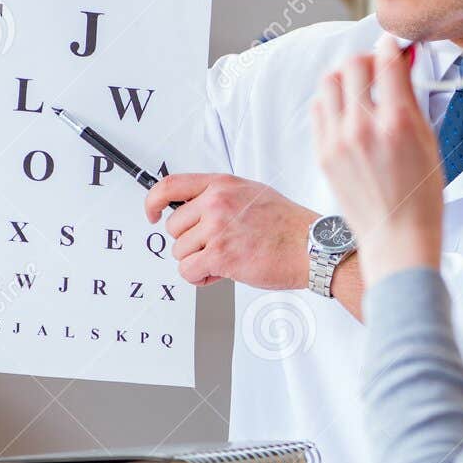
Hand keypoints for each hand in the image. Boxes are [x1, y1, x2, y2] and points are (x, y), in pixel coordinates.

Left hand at [144, 174, 316, 289]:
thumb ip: (220, 196)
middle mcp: (216, 203)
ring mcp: (218, 228)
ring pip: (179, 251)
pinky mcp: (221, 255)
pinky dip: (201, 277)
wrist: (311, 246)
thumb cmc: (287, 224)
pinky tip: (220, 272)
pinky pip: (189, 271)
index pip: (170, 185)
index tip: (151, 213)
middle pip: (173, 226)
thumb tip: (194, 208)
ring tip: (224, 259)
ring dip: (197, 261)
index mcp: (221, 185)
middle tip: (213, 246)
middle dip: (189, 242)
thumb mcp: (251, 193)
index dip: (152, 201)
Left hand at [312, 36, 444, 282]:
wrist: (396, 238)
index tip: (393, 46)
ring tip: (360, 89)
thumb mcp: (428, 142)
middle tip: (379, 68)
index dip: (391, 46)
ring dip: (346, 76)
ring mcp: (338, 141)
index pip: (386, 61)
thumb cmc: (420, 197)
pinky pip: (318, 109)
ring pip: (330, 82)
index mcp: (396, 123)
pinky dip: (332, 100)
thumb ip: (411, 99)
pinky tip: (346, 111)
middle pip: (352, 64)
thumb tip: (401, 66)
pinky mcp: (323, 153)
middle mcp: (363, 128)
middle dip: (368, 59)